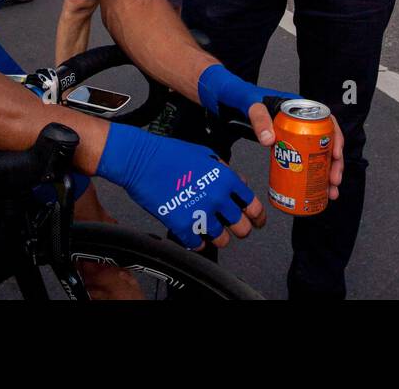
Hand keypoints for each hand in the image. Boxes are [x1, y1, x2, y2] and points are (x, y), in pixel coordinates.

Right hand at [95, 124, 264, 250]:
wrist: (140, 159)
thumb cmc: (170, 153)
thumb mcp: (207, 154)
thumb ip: (227, 171)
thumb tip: (240, 184)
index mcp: (226, 179)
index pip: (254, 206)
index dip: (257, 217)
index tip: (257, 222)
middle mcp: (217, 197)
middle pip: (242, 228)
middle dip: (240, 230)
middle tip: (234, 228)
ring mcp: (200, 213)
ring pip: (222, 240)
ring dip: (217, 237)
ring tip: (209, 229)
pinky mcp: (181, 225)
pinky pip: (198, 245)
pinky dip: (197, 243)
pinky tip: (193, 235)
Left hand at [196, 65, 344, 200]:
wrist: (225, 100)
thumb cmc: (240, 96)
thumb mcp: (250, 104)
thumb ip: (259, 118)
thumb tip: (270, 141)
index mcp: (299, 107)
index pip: (327, 121)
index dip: (336, 139)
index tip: (337, 156)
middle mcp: (301, 120)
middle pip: (326, 143)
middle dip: (334, 164)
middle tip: (333, 183)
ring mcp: (294, 133)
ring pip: (318, 154)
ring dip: (326, 173)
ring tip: (329, 193)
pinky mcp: (286, 144)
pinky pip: (303, 159)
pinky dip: (311, 175)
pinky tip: (313, 190)